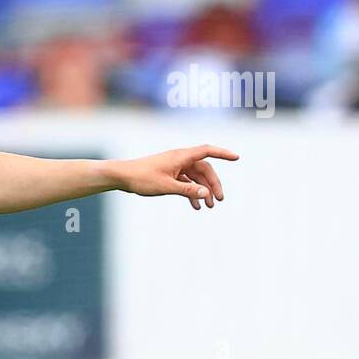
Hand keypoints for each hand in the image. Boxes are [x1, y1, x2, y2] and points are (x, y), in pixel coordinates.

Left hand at [112, 144, 238, 209]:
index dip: (223, 153)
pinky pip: (185, 182)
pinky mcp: (168, 174)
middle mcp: (179, 159)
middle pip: (204, 169)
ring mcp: (174, 167)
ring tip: (209, 207)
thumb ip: (187, 191)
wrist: (121, 177)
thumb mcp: (167, 187)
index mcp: (181, 156)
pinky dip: (191, 193)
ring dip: (203, 191)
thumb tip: (207, 194)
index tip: (237, 158)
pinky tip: (195, 206)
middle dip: (213, 184)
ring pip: (195, 178)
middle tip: (219, 200)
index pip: (207, 151)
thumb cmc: (142, 178)